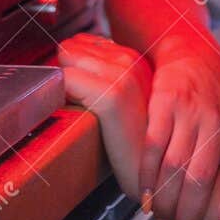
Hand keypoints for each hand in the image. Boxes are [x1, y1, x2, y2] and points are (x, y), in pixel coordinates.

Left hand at [57, 34, 152, 197]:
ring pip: (66, 58)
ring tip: (71, 104)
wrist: (159, 177)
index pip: (84, 41)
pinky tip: (71, 110)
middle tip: (70, 96)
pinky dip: (59, 92)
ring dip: (61, 79)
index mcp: (133, 60)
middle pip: (72, 46)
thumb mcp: (124, 102)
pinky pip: (66, 79)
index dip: (71, 63)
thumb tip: (72, 62)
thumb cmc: (135, 146)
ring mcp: (123, 76)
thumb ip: (105, 78)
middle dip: (64, 67)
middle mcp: (130, 62)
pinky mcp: (111, 97)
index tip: (72, 84)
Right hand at [141, 42, 219, 219]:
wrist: (193, 54)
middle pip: (202, 178)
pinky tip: (145, 196)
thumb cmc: (216, 97)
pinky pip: (153, 146)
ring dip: (166, 201)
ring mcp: (190, 113)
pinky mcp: (164, 104)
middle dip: (190, 214)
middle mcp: (217, 123)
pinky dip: (146, 176)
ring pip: (175, 167)